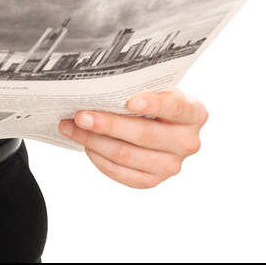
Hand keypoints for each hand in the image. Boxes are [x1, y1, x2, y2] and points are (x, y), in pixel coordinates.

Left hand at [58, 90, 207, 188]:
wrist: (161, 125)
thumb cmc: (154, 99)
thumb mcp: (156, 87)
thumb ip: (140, 86)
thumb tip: (102, 84)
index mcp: (194, 113)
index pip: (174, 107)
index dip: (153, 104)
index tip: (130, 101)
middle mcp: (188, 142)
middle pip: (143, 134)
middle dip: (107, 124)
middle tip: (80, 115)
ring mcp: (172, 165)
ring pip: (126, 154)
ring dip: (93, 141)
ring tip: (71, 127)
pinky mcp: (153, 180)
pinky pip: (121, 173)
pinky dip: (99, 158)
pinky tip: (86, 145)